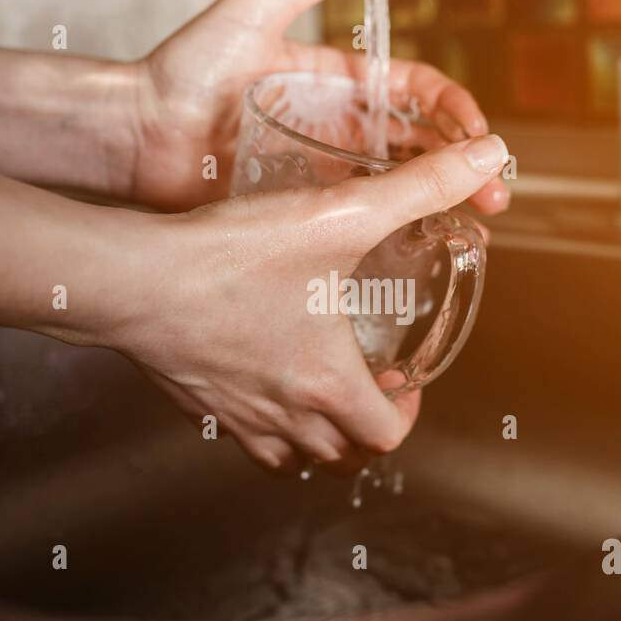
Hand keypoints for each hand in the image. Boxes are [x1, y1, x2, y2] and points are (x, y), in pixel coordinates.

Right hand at [90, 134, 508, 474]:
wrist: (133, 279)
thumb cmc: (230, 257)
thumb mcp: (339, 215)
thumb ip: (418, 188)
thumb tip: (486, 161)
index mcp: (328, 383)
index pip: (386, 436)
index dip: (406, 414)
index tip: (402, 384)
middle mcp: (285, 414)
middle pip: (341, 457)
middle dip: (363, 431)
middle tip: (368, 392)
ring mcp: (235, 416)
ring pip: (290, 459)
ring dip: (315, 438)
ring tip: (319, 393)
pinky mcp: (195, 403)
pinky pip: (238, 438)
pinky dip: (261, 425)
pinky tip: (256, 378)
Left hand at [129, 0, 509, 216]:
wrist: (136, 134)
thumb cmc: (185, 68)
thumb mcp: (255, 8)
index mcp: (337, 78)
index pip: (414, 89)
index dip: (454, 109)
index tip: (478, 132)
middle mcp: (336, 123)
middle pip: (418, 143)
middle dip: (465, 164)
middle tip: (497, 193)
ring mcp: (319, 167)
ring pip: (398, 185)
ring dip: (443, 201)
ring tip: (479, 224)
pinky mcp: (299, 205)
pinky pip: (357, 217)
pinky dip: (396, 227)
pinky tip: (425, 242)